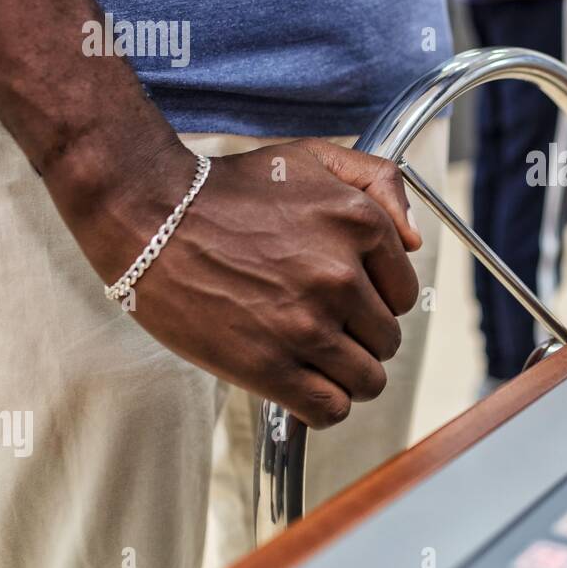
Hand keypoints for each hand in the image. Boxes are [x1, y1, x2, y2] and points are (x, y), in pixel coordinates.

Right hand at [66, 139, 421, 428]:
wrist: (150, 217)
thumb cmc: (229, 190)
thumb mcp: (313, 158)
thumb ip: (379, 182)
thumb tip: (416, 240)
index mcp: (360, 225)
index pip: (404, 292)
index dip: (377, 299)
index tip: (347, 297)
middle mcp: (342, 275)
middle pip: (386, 339)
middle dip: (360, 337)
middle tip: (321, 324)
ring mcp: (307, 324)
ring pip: (367, 380)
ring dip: (346, 376)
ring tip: (313, 358)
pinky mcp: (269, 366)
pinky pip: (330, 409)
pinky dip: (324, 406)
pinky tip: (302, 385)